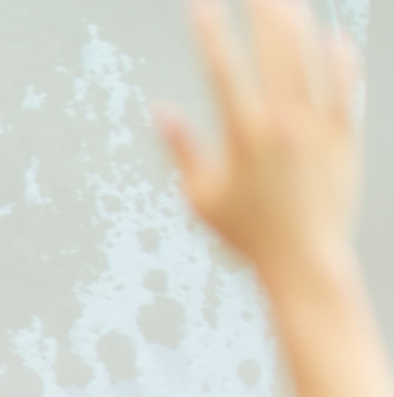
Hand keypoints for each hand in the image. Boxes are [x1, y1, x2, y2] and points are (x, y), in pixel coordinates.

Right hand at [155, 0, 359, 284]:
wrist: (305, 261)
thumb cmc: (247, 235)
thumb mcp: (200, 197)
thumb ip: (183, 150)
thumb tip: (160, 112)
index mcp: (244, 135)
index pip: (222, 70)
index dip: (210, 35)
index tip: (200, 8)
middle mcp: (285, 122)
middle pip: (275, 50)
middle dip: (262, 12)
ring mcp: (319, 126)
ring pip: (312, 59)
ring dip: (298, 24)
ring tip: (286, 3)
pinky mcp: (344, 136)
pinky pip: (345, 86)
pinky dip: (339, 58)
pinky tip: (331, 38)